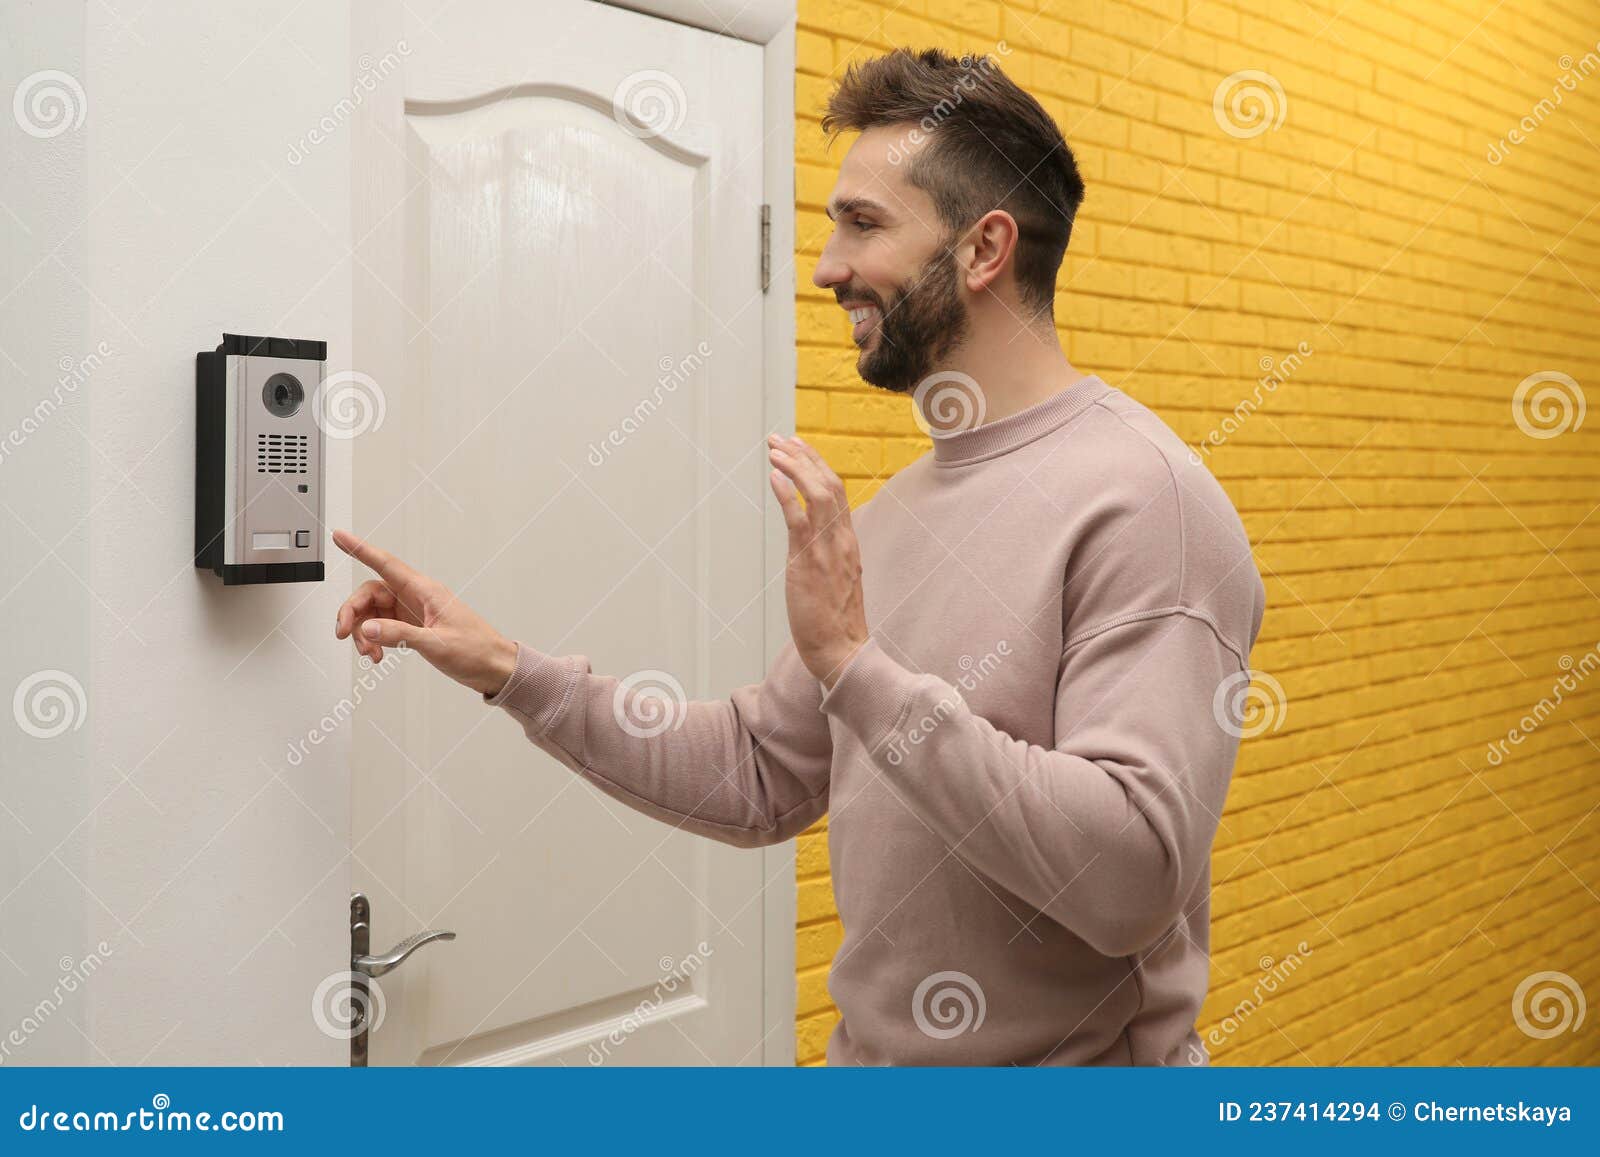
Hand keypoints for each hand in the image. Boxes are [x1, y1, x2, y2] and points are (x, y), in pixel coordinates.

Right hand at [331, 528, 518, 696]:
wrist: (494, 667)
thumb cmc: (476, 650)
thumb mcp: (436, 643)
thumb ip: (400, 635)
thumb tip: (368, 628)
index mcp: (424, 591)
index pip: (385, 563)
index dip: (361, 549)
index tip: (341, 537)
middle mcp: (416, 597)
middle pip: (371, 593)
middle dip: (353, 612)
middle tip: (344, 633)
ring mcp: (413, 612)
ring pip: (374, 612)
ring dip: (364, 631)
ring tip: (370, 653)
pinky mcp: (413, 627)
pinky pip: (383, 627)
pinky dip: (375, 639)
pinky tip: (378, 654)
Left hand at [766, 434, 868, 687]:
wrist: (841, 651)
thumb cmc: (835, 623)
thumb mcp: (836, 581)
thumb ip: (827, 557)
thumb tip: (811, 545)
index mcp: (848, 543)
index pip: (837, 492)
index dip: (817, 466)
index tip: (799, 448)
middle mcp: (842, 540)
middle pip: (830, 484)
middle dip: (804, 456)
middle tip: (780, 438)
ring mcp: (827, 550)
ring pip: (818, 494)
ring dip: (794, 467)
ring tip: (774, 450)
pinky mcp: (809, 563)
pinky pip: (799, 520)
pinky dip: (787, 494)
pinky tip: (773, 477)